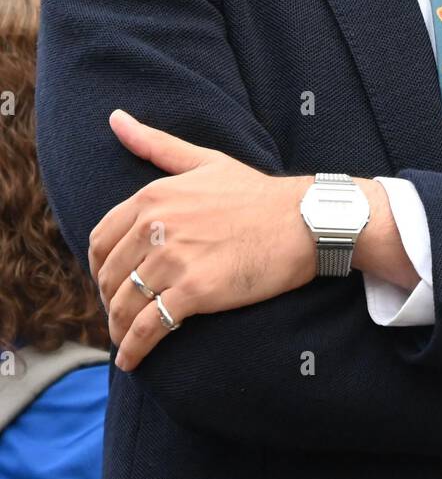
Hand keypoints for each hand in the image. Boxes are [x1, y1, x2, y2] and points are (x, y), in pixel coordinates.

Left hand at [90, 110, 316, 370]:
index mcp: (152, 196)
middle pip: (109, 275)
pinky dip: (134, 348)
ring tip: (125, 340)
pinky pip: (149, 326)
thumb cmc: (257, 193)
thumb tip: (115, 118)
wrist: (305, 221)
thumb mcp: (205, 161)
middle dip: (108, 300)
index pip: (100, 240)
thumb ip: (156, 144)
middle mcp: (156, 225)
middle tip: (119, 315)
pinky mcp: (196, 290)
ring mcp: (175, 258)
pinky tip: (132, 360)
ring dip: (118, 329)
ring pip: (125, 304)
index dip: (99, 268)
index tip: (111, 283)